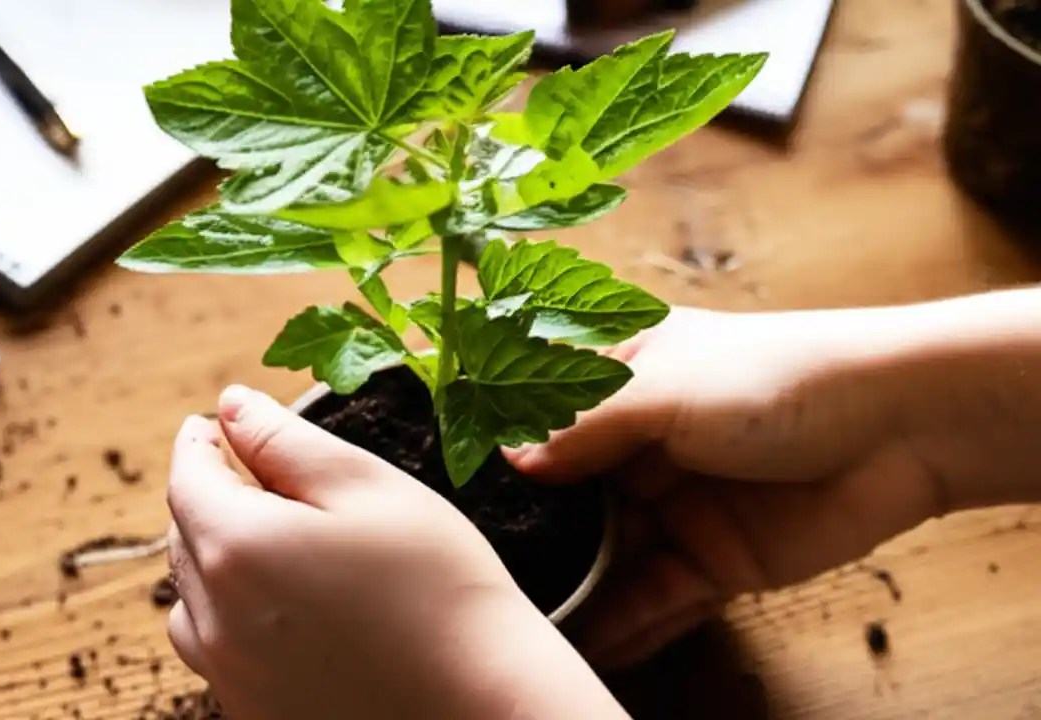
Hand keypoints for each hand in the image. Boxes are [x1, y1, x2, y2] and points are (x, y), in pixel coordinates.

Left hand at [165, 386, 628, 719]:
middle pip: (185, 535)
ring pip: (191, 598)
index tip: (212, 424)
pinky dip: (230, 616)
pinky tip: (286, 607)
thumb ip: (284, 440)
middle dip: (211, 495)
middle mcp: (214, 618)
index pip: (187, 478)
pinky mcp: (252, 712)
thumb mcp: (366, 485)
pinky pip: (216, 651)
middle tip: (257, 475)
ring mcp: (229, 674)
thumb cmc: (438, 586)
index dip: (198, 443)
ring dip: (214, 558)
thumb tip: (230, 405)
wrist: (481, 700)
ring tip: (270, 542)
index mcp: (238, 546)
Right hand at [506, 306, 948, 666]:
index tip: (450, 483)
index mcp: (623, 376)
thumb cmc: (777, 375)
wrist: (902, 426)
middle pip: (566, 494)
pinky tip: (582, 645)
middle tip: (476, 567)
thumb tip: (509, 460)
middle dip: (529, 529)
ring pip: (604, 552)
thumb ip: (582, 430)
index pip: (542, 412)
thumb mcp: (662, 391)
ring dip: (569, 583)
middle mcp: (640, 440)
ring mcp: (675, 502)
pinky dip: (621, 622)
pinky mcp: (712, 558)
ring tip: (518, 616)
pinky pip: (654, 597)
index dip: (501, 446)